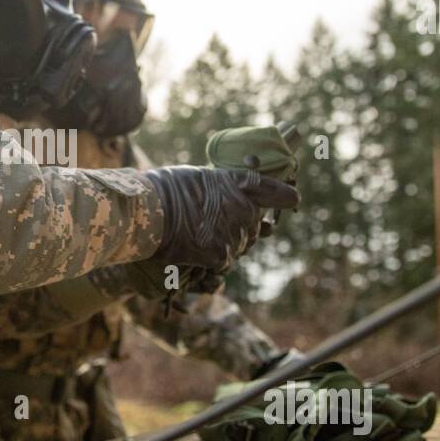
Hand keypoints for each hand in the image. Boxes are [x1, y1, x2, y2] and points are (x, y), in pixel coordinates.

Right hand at [144, 165, 298, 271]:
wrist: (147, 210)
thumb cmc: (166, 188)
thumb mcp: (201, 176)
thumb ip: (224, 187)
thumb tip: (231, 196)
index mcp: (239, 184)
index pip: (277, 192)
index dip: (285, 197)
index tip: (292, 199)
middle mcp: (244, 209)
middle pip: (253, 227)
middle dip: (239, 228)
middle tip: (211, 223)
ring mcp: (234, 234)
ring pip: (239, 247)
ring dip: (224, 244)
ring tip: (197, 235)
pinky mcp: (220, 255)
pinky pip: (222, 263)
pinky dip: (210, 260)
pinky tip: (193, 250)